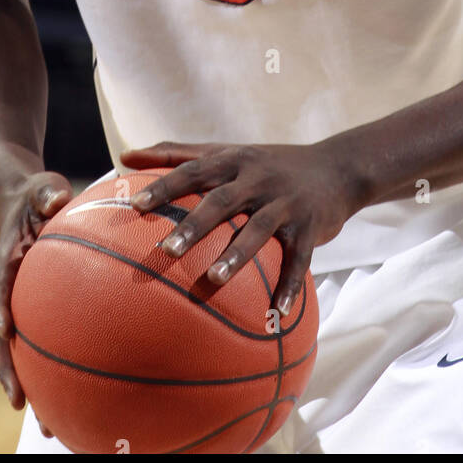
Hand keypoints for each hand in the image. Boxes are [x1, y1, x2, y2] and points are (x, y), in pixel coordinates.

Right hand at [0, 170, 71, 431]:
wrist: (25, 201)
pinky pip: (39, 346)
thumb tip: (56, 197)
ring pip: (17, 355)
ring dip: (29, 386)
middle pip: (0, 342)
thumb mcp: (42, 186)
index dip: (2, 315)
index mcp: (7, 264)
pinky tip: (76, 398)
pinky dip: (52, 372)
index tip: (6, 336)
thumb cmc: (38, 194)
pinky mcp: (33, 311)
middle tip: (23, 405)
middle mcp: (7, 292)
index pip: (0, 294)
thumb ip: (48, 191)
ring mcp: (18, 306)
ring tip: (49, 426)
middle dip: (9, 374)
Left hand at [122, 140, 359, 315]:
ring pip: (258, 229)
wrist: (338, 168)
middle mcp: (258, 178)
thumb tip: (124, 155)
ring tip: (213, 280)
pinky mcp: (311, 226)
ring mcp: (285, 202)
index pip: (195, 171)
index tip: (135, 207)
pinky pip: (299, 258)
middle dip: (194, 225)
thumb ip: (177, 153)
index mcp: (234, 160)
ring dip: (236, 255)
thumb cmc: (269, 164)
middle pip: (222, 201)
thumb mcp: (228, 151)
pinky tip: (277, 312)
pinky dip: (290, 284)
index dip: (166, 186)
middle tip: (166, 251)